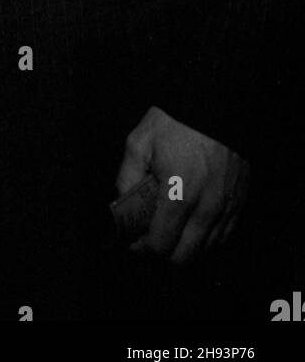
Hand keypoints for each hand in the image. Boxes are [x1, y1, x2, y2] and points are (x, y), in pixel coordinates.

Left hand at [114, 105, 249, 264]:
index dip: (142, 250)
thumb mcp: (139, 142)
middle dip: (162, 255)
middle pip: (184, 257)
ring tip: (170, 233)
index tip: (132, 242)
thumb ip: (126, 177)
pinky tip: (193, 228)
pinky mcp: (240, 201)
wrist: (215, 104)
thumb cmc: (175, 122)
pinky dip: (207, 240)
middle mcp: (206, 208)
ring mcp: (227, 207)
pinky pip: (225, 235)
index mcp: (178, 195)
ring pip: (206, 250)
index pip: (160, 245)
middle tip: (149, 240)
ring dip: (185, 249)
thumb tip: (121, 205)